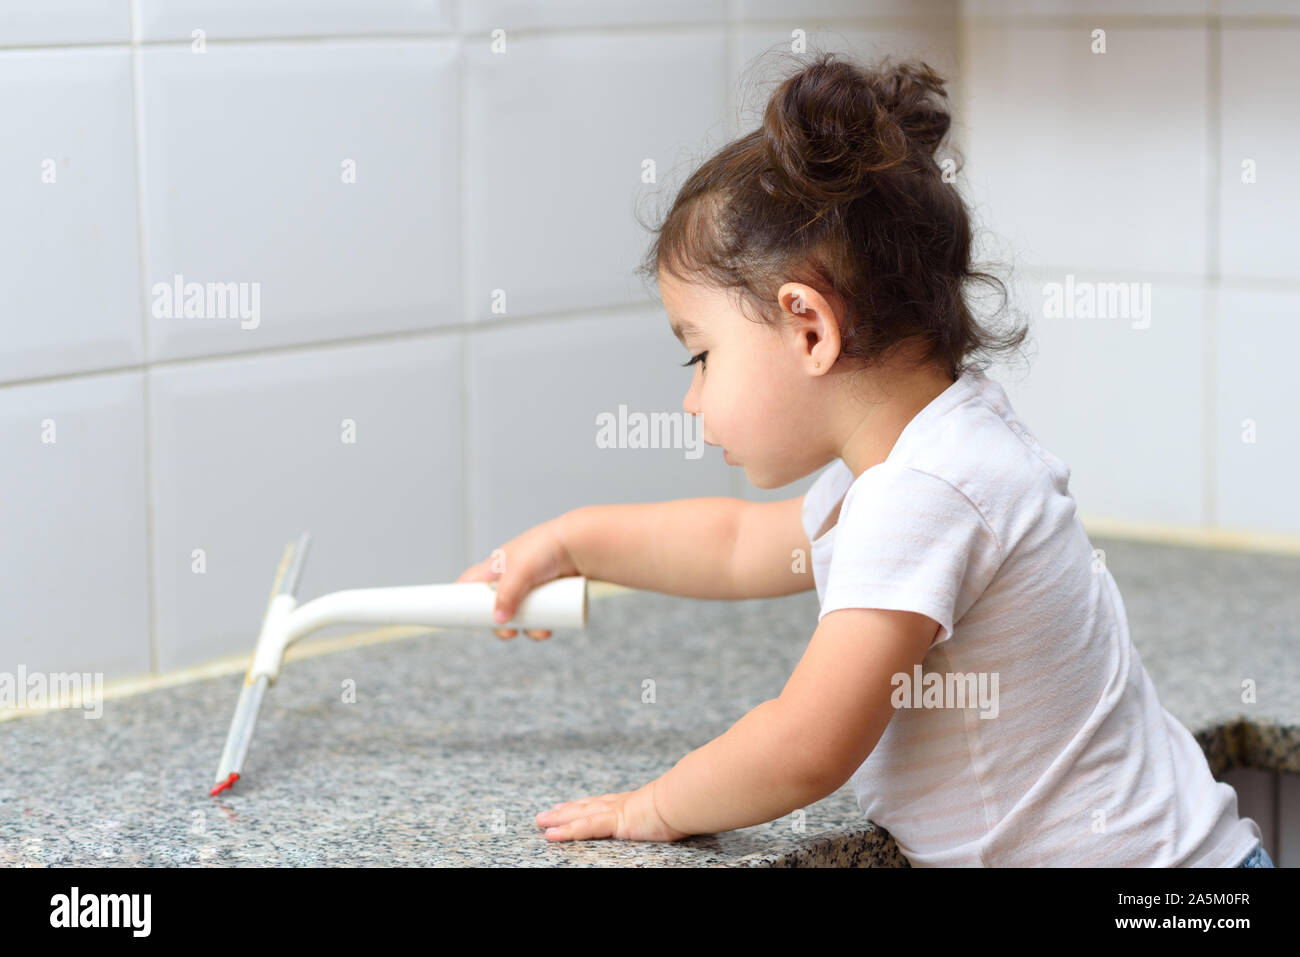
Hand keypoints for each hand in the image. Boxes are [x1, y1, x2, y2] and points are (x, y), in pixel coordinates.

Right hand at [456, 512, 581, 640]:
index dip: (460, 601)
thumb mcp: (520, 571)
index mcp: (495, 566)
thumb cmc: (546, 549)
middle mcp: (510, 577)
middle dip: (499, 625)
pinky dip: (540, 626)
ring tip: (539, 632)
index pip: (469, 584)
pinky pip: (538, 615)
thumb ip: (507, 595)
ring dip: (525, 628)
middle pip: (494, 608)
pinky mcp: (547, 594)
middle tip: (509, 634)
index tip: (461, 619)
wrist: (581, 545)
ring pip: (518, 615)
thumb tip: (499, 622)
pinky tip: (548, 630)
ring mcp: (529, 587)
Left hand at [534, 780, 690, 842]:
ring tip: (541, 821)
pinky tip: (551, 834)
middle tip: (548, 812)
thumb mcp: (673, 809)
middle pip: (586, 806)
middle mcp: (619, 804)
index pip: (603, 804)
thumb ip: (668, 812)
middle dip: (566, 810)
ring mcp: (614, 812)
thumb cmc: (684, 802)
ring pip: (578, 815)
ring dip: (558, 819)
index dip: (586, 804)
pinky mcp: (613, 821)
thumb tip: (680, 812)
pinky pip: (584, 828)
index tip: (572, 804)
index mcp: (632, 802)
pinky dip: (566, 832)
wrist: (684, 798)